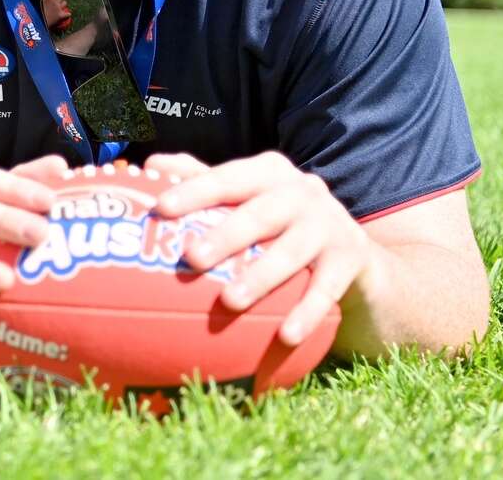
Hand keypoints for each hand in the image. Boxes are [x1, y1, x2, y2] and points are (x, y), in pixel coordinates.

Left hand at [149, 150, 371, 345]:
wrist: (351, 250)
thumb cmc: (277, 220)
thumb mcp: (246, 194)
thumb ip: (201, 177)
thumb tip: (150, 166)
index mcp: (268, 172)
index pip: (227, 178)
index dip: (194, 190)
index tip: (162, 207)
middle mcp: (302, 191)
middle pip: (259, 214)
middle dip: (226, 236)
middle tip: (192, 258)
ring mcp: (330, 224)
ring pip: (292, 252)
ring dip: (261, 277)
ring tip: (229, 303)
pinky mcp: (351, 259)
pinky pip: (327, 289)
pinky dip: (307, 313)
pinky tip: (286, 335)